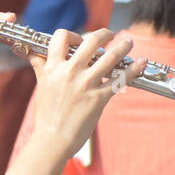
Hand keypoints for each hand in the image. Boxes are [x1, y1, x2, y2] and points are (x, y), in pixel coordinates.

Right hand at [26, 29, 145, 162]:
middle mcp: (70, 72)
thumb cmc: (46, 115)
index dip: (73, 35)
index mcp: (54, 67)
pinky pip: (120, 79)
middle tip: (111, 34)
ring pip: (110, 56)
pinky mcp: (99, 98)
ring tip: (128, 42)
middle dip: (104, 34)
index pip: (62, 37)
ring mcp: (86, 84)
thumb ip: (41, 67)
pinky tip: (141, 63)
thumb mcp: (41, 86)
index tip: (80, 40)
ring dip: (123, 46)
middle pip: (91, 41)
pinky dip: (133, 70)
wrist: (52, 139)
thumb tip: (33, 54)